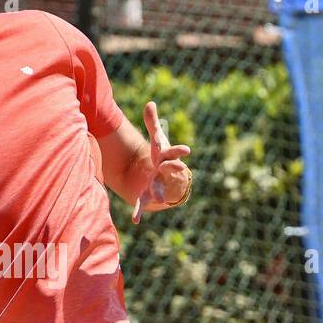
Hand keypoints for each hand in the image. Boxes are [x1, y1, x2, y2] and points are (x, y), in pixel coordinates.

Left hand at [131, 101, 191, 223]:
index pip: (173, 152)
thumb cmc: (161, 157)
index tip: (187, 150)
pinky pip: (143, 203)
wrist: (165, 178)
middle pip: (170, 170)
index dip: (179, 151)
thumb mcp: (156, 139)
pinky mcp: (148, 194)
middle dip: (175, 168)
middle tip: (182, 168)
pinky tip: (135, 220)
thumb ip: (152, 122)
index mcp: (166, 158)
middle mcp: (164, 172)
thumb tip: (150, 102)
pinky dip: (139, 211)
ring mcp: (158, 184)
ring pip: (159, 188)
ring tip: (159, 199)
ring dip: (159, 193)